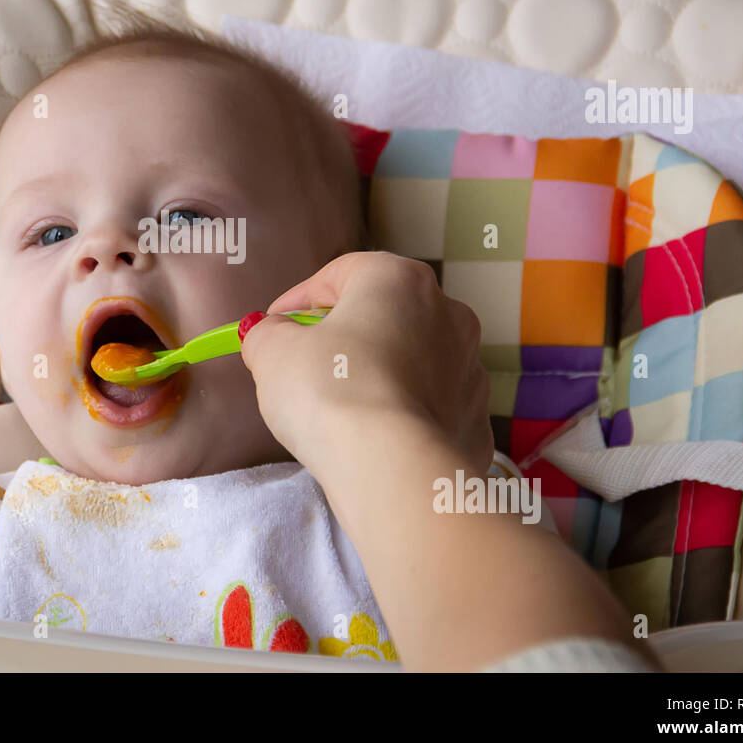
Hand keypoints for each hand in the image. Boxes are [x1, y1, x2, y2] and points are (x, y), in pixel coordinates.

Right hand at [239, 251, 493, 479]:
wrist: (391, 468)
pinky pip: (430, 408)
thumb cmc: (330, 392)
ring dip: (379, 374)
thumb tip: (270, 335)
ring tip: (341, 408)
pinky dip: (405, 416)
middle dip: (344, 336)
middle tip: (305, 366)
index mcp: (399, 279)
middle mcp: (446, 313)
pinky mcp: (476, 420)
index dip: (299, 300)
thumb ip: (267, 334)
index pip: (340, 274)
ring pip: (412, 361)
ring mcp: (469, 369)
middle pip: (383, 315)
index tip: (274, 327)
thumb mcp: (273, 352)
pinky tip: (376, 438)